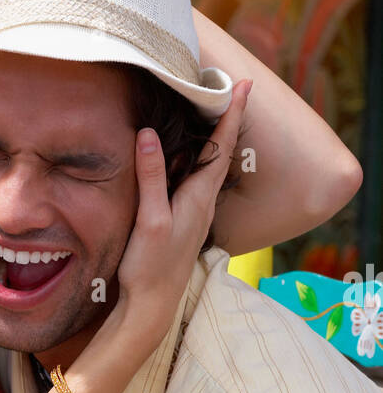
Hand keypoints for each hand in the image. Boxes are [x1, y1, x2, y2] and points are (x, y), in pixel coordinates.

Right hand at [111, 79, 251, 348]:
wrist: (151, 306)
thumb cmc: (152, 267)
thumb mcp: (151, 219)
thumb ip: (152, 177)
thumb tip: (147, 135)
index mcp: (199, 197)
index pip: (221, 146)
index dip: (231, 114)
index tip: (244, 85)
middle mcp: (203, 202)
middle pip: (220, 153)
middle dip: (227, 120)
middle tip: (231, 89)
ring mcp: (195, 213)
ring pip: (211, 167)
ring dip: (215, 140)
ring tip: (215, 114)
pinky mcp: (184, 221)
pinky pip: (197, 181)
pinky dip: (198, 160)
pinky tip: (189, 159)